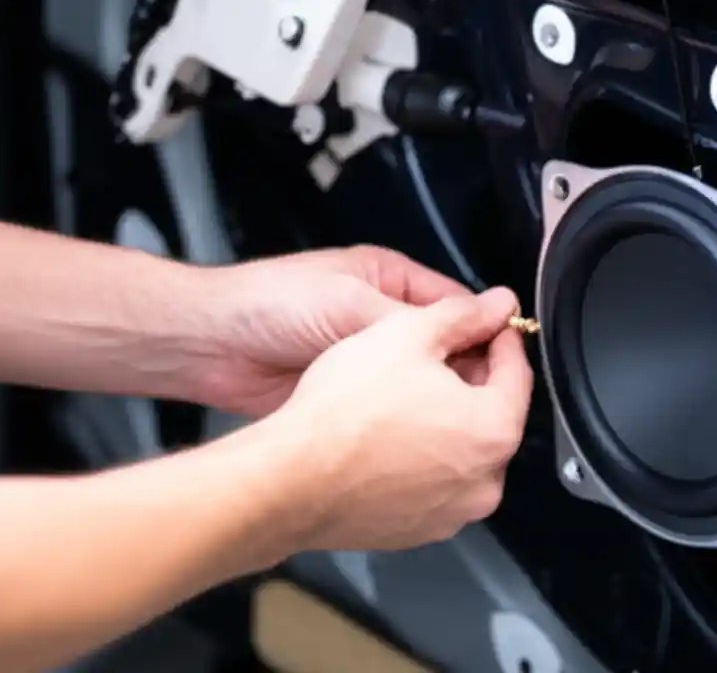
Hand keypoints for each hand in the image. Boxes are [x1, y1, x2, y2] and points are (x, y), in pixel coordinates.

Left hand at [185, 245, 471, 416]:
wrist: (209, 346)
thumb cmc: (268, 304)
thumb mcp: (352, 301)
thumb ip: (419, 315)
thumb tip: (484, 311)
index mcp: (389, 281)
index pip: (454, 306)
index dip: (480, 331)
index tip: (507, 359)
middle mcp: (380, 320)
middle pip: (442, 350)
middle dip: (460, 373)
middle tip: (480, 399)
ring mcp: (365, 363)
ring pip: (419, 386)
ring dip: (433, 401)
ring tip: (453, 420)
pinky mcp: (348, 400)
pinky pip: (390, 413)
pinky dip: (404, 424)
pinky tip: (418, 436)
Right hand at [269, 287, 533, 550]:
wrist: (288, 480)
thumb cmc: (344, 409)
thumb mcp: (405, 334)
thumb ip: (462, 315)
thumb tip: (499, 303)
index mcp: (494, 430)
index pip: (517, 374)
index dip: (497, 339)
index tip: (483, 324)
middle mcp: (484, 482)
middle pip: (492, 417)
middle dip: (470, 383)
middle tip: (434, 357)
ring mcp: (451, 513)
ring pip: (461, 453)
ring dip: (445, 423)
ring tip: (403, 396)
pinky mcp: (417, 531)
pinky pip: (432, 485)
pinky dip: (420, 460)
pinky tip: (385, 437)